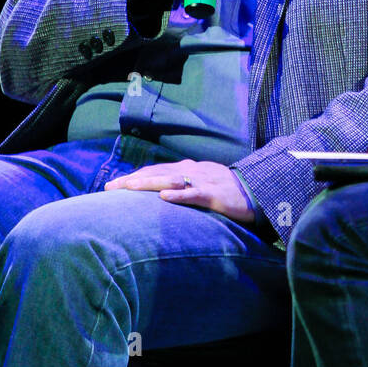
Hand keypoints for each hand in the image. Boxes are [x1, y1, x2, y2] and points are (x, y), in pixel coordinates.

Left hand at [103, 160, 254, 223]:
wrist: (257, 190)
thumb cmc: (228, 190)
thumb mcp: (202, 183)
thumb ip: (183, 185)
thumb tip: (161, 193)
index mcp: (187, 169)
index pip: (155, 171)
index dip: (133, 177)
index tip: (113, 186)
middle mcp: (191, 171)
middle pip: (156, 173)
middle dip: (132, 180)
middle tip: (110, 188)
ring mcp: (202, 182)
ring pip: (170, 180)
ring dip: (148, 183)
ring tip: (128, 188)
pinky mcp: (214, 195)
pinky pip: (194, 194)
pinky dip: (179, 195)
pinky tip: (164, 197)